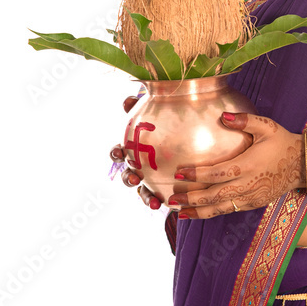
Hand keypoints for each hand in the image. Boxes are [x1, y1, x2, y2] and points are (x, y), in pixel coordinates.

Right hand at [110, 95, 162, 210]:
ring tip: (153, 202)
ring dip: (145, 197)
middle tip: (134, 178)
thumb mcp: (158, 114)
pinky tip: (166, 204)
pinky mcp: (162, 189)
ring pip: (142, 191)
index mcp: (133, 149)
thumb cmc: (167, 124)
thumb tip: (127, 100)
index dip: (116, 153)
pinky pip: (159, 197)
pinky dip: (159, 202)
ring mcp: (149, 180)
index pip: (119, 152)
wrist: (190, 139)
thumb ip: (142, 107)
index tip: (119, 154)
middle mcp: (138, 166)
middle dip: (128, 178)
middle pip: (127, 174)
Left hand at [165, 112, 304, 219]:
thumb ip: (245, 120)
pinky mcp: (254, 203)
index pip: (218, 173)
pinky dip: (213, 212)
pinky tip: (199, 213)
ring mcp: (251, 197)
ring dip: (199, 212)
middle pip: (215, 195)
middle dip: (192, 198)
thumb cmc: (282, 143)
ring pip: (221, 208)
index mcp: (248, 165)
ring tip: (179, 213)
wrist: (303, 165)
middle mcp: (248, 185)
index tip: (179, 174)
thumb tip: (223, 116)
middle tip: (171, 198)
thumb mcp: (267, 126)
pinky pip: (230, 210)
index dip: (197, 175)